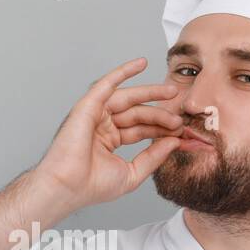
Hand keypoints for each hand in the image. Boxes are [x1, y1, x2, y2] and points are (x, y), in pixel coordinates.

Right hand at [34, 57, 184, 208]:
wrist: (69, 187)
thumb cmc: (92, 186)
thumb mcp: (132, 173)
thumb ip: (153, 156)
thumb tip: (174, 142)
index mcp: (109, 141)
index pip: (140, 130)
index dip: (160, 130)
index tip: (180, 132)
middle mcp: (101, 125)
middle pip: (137, 113)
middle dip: (159, 114)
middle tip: (179, 118)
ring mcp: (94, 114)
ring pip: (128, 98)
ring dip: (150, 93)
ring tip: (172, 92)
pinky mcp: (88, 106)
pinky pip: (108, 83)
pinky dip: (123, 72)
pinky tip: (142, 63)